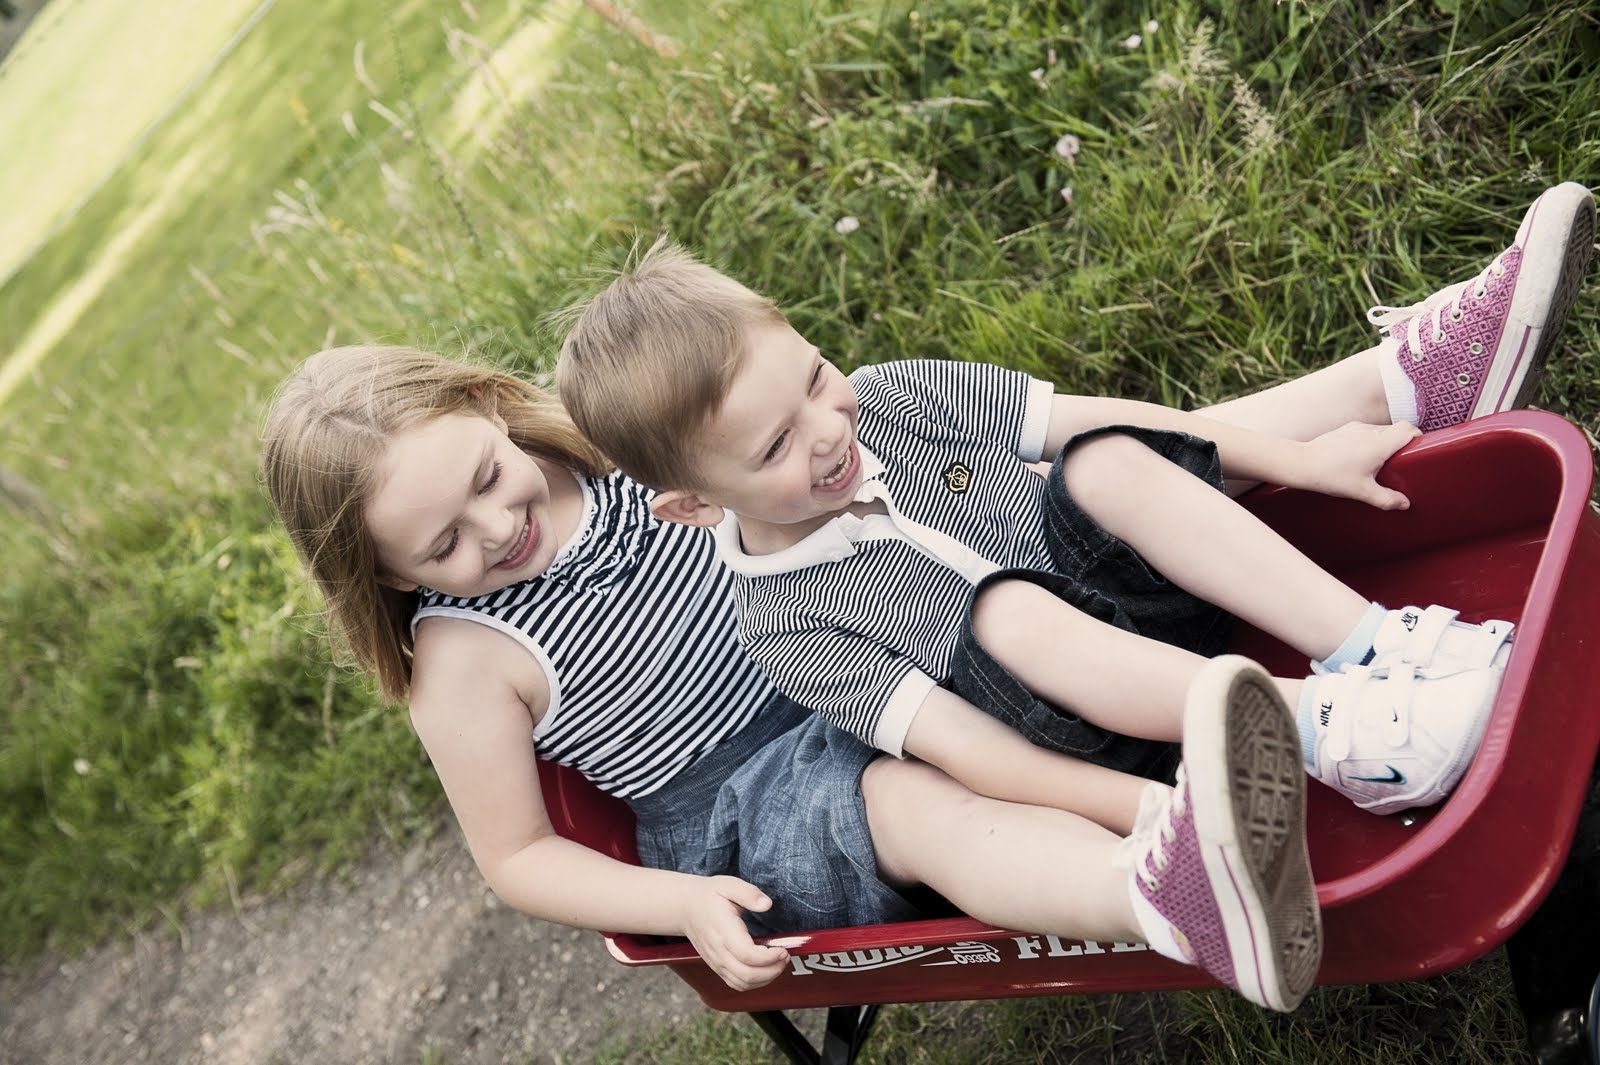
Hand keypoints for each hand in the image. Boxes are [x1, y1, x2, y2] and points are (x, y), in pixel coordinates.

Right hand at [680, 876, 790, 990]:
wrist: (685, 908)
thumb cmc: (709, 896)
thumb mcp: (728, 884)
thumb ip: (749, 893)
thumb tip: (766, 904)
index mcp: (723, 931)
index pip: (747, 955)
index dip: (769, 957)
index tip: (782, 949)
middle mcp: (718, 951)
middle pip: (747, 975)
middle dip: (772, 970)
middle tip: (784, 956)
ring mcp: (717, 962)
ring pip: (743, 983)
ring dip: (766, 979)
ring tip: (778, 962)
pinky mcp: (717, 967)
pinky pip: (737, 984)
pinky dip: (754, 983)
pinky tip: (765, 970)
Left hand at [1300, 421, 1419, 509]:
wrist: (1300, 463)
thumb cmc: (1331, 476)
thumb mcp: (1362, 491)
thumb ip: (1386, 499)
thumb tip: (1404, 504)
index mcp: (1380, 443)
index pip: (1409, 429)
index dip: (1418, 437)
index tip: (1418, 451)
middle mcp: (1370, 431)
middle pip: (1397, 430)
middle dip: (1402, 445)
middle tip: (1400, 463)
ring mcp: (1356, 428)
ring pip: (1381, 430)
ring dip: (1385, 443)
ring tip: (1380, 464)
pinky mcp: (1345, 429)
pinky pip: (1366, 432)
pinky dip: (1370, 442)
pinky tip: (1361, 459)